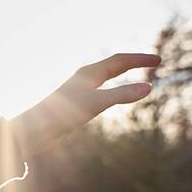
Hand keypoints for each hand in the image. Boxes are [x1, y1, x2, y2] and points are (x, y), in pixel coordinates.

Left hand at [9, 53, 160, 159]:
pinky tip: (110, 97)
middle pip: (113, 65)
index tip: (159, 61)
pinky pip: (98, 90)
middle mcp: (83, 78)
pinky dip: (112, 89)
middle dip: (134, 63)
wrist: (32, 132)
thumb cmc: (61, 116)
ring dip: (122, 74)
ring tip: (136, 75)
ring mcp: (78, 91)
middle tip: (153, 63)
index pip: (120, 60)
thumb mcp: (96, 104)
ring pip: (104, 78)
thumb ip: (121, 95)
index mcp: (89, 73)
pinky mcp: (73, 104)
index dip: (140, 59)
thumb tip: (149, 87)